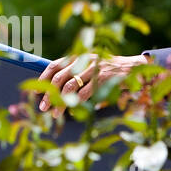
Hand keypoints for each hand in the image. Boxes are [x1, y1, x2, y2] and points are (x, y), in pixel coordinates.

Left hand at [37, 53, 151, 117]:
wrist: (134, 68)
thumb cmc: (109, 71)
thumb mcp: (91, 67)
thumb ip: (76, 74)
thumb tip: (54, 90)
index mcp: (78, 56)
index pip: (54, 65)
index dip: (42, 78)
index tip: (35, 91)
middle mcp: (84, 60)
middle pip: (59, 78)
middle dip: (48, 94)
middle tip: (42, 107)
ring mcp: (93, 69)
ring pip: (69, 87)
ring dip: (60, 102)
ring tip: (55, 114)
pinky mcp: (102, 79)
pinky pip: (84, 94)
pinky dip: (76, 104)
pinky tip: (72, 111)